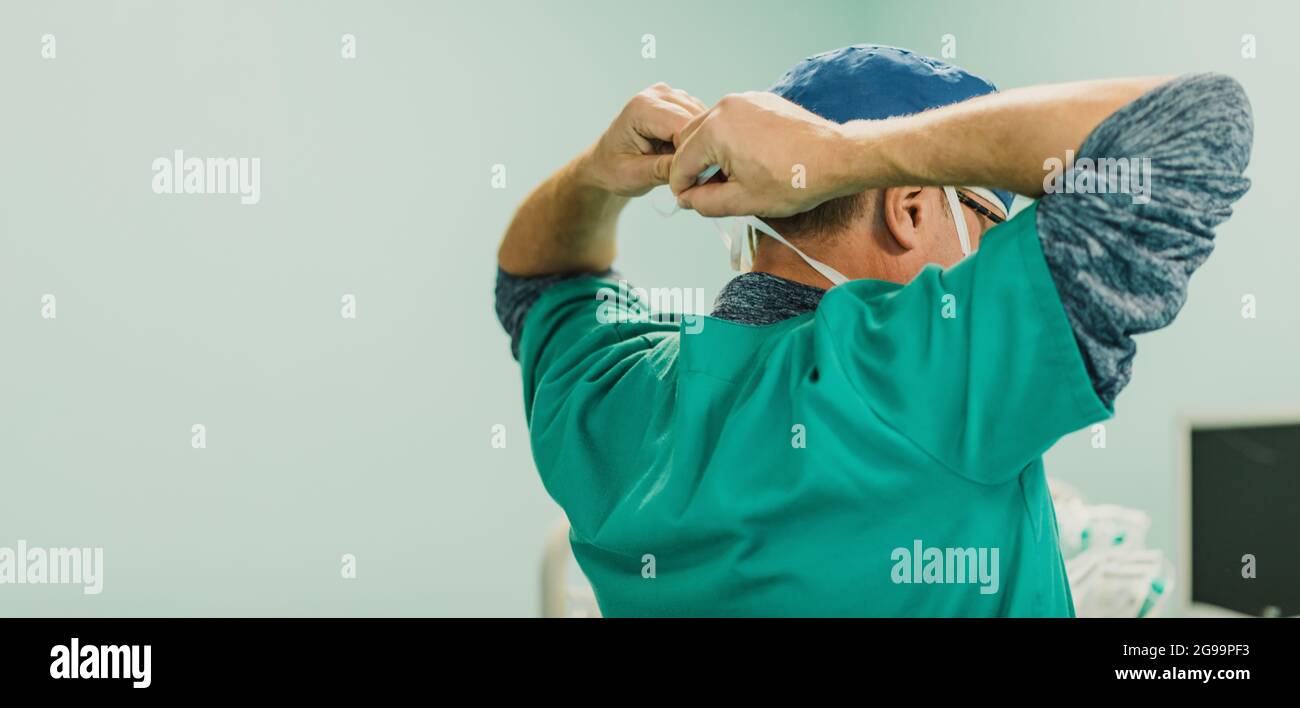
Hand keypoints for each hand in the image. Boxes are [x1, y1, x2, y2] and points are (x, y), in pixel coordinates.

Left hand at [581, 83, 706, 196]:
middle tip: (688, 177)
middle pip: (696, 121)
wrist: (604, 163)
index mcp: (641, 107)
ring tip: (681, 165)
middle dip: (696, 149)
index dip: (691, 153)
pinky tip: (682, 155)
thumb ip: (662, 170)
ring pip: (702, 121)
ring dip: (698, 145)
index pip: (682, 126)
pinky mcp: (680, 102)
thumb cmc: (612, 169)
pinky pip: (701, 121)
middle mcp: (658, 94)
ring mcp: (671, 95)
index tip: (688, 177)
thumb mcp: (634, 176)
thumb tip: (692, 169)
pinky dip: (697, 140)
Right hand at [668, 92, 855, 216]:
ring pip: (709, 127)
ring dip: (709, 152)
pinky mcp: (760, 100)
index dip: (682, 188)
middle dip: (694, 167)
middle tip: (708, 191)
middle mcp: (724, 108)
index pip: (681, 163)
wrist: (837, 157)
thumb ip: (706, 202)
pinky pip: (731, 119)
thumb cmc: (794, 180)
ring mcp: (743, 99)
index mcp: (715, 131)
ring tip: (729, 177)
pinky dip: (728, 139)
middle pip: (689, 140)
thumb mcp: (744, 201)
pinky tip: (746, 159)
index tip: (691, 203)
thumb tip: (687, 199)